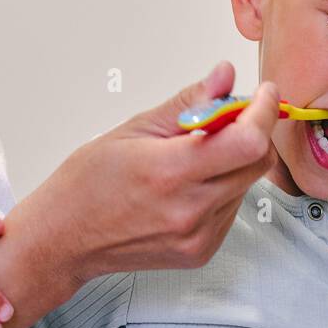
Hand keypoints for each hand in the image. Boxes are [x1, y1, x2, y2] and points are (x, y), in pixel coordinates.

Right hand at [19, 62, 278, 289]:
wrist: (63, 238)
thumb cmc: (88, 183)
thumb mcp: (135, 129)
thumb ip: (189, 102)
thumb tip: (225, 76)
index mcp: (169, 172)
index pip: (248, 141)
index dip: (264, 111)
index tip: (263, 93)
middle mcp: (189, 209)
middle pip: (258, 161)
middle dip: (254, 130)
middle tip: (231, 116)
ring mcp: (199, 235)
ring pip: (248, 184)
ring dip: (236, 161)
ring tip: (195, 155)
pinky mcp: (203, 250)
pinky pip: (233, 208)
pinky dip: (223, 188)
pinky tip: (190, 185)